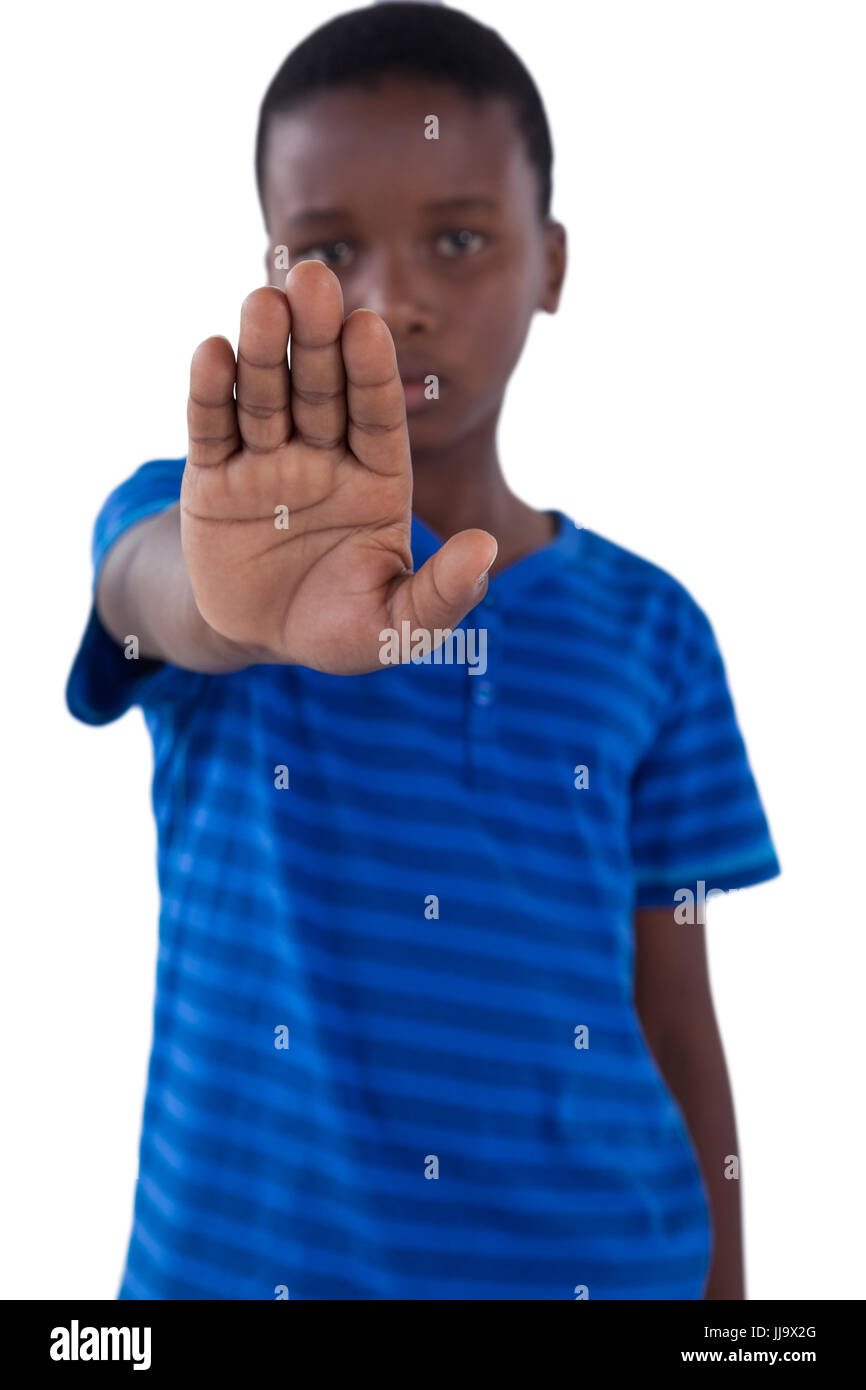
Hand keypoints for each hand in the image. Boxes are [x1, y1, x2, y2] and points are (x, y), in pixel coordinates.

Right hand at [181, 260, 496, 672]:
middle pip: (321, 388)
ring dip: (265, 349)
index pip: (376, 415)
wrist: (262, 639)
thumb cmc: (341, 628)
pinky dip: (211, 393)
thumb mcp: (397, 626)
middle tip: (314, 277)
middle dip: (318, 337)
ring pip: (267, 396)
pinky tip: (213, 352)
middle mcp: (323, 456)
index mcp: (376, 476)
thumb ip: (442, 592)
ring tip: (263, 300)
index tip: (370, 325)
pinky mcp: (213, 478)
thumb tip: (487, 549)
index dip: (371, 372)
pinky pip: (213, 429)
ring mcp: (266, 461)